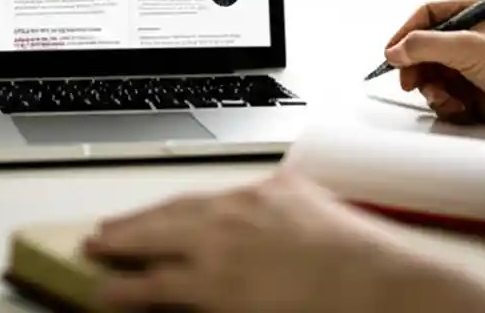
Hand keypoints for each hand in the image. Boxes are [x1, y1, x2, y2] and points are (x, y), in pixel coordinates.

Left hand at [83, 172, 484, 312]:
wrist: (387, 292)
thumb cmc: (373, 270)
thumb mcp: (331, 224)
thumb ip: (300, 219)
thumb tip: (288, 240)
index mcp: (275, 192)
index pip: (212, 198)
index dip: (181, 209)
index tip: (166, 213)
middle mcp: (240, 210)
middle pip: (175, 210)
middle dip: (141, 219)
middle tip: (111, 227)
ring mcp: (222, 246)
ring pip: (157, 239)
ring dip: (123, 243)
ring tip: (97, 249)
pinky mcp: (211, 285)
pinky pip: (155, 285)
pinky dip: (126, 287)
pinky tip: (106, 291)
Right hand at [384, 0, 484, 134]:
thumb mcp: (467, 47)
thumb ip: (425, 45)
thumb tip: (393, 52)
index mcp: (474, 13)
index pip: (428, 15)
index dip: (405, 33)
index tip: (390, 54)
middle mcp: (471, 36)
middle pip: (425, 47)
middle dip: (415, 67)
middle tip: (408, 84)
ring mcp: (472, 64)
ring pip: (432, 73)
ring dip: (431, 88)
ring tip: (443, 98)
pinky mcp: (474, 90)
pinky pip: (444, 93)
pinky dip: (446, 102)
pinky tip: (459, 108)